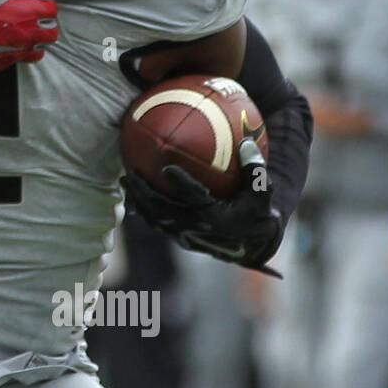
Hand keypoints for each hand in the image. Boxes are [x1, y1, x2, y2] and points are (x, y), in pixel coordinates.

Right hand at [0, 0, 58, 76]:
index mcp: (24, 14)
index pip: (50, 10)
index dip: (45, 5)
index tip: (37, 3)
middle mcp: (25, 35)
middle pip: (51, 33)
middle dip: (46, 26)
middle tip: (36, 20)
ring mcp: (16, 52)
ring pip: (39, 50)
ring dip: (36, 41)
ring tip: (24, 34)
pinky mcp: (4, 63)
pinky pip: (20, 59)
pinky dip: (18, 52)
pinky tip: (7, 45)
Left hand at [120, 137, 283, 275]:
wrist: (251, 245)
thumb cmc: (256, 213)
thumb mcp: (262, 194)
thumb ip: (255, 170)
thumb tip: (247, 142)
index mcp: (217, 217)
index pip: (196, 198)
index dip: (181, 184)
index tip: (167, 167)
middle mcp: (197, 228)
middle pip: (163, 210)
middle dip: (144, 192)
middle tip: (130, 171)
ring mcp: (185, 235)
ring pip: (155, 218)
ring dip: (138, 199)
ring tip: (124, 180)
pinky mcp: (179, 238)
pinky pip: (156, 222)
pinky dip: (143, 207)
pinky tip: (133, 192)